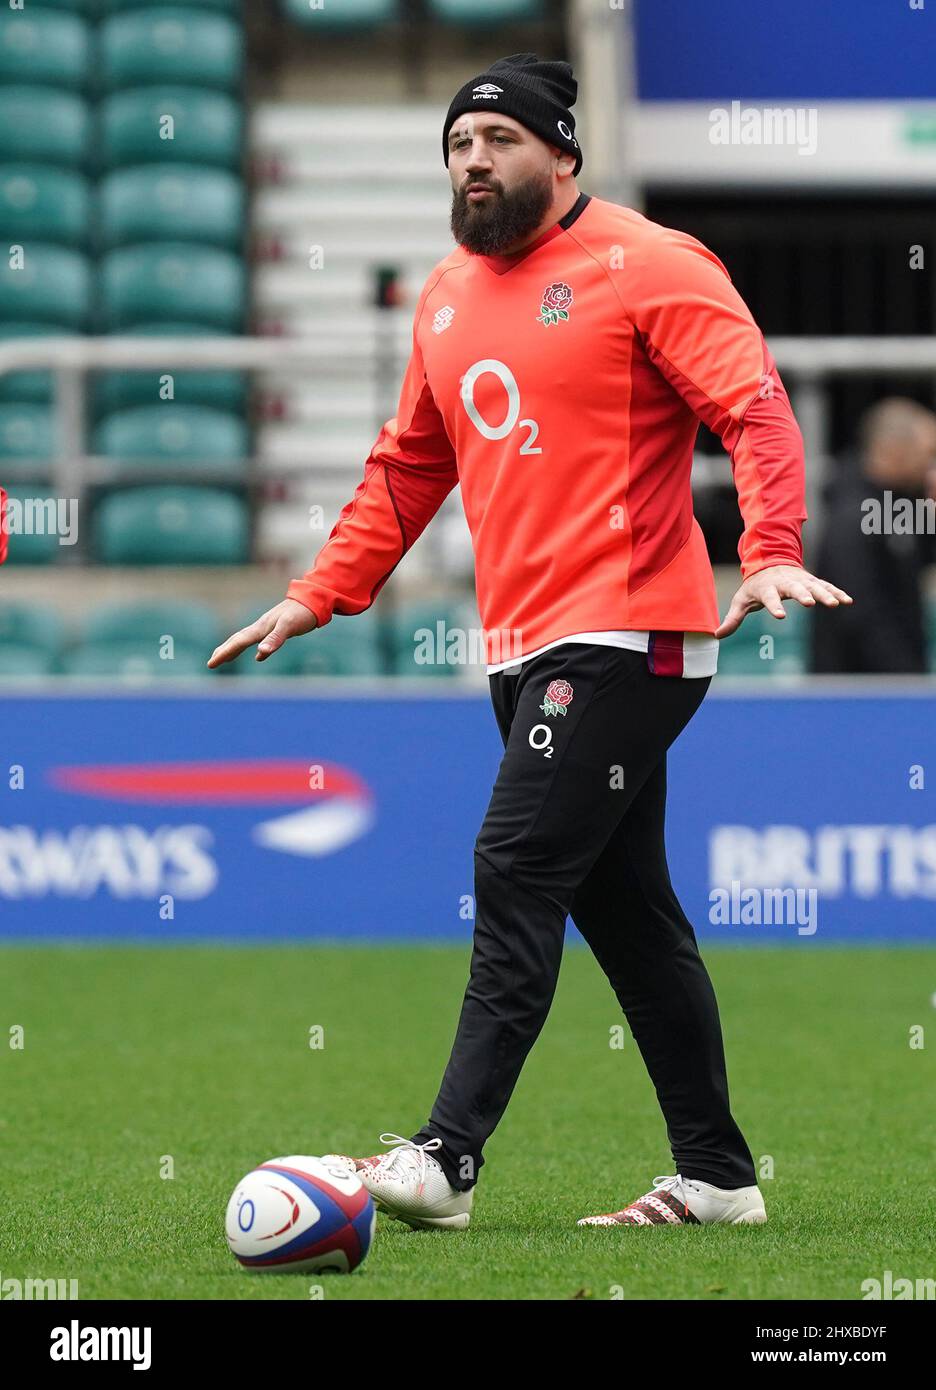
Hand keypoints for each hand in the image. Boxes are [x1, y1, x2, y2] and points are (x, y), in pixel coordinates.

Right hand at [207, 598, 317, 667]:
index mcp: (261, 628)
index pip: (238, 642)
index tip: (211, 663)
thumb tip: (261, 653)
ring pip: (246, 639)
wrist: (313, 600)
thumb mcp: (288, 626)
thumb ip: (275, 639)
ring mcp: (268, 627)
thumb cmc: (301, 613)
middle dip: (223, 651)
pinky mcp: (277, 628)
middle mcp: (261, 627)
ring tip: (225, 657)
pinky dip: (255, 648)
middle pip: (237, 640)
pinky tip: (259, 655)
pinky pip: (260, 640)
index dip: (225, 653)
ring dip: (234, 649)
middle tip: (211, 663)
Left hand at [716, 564, 851, 638]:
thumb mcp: (741, 600)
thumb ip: (733, 619)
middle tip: (812, 604)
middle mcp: (786, 583)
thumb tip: (717, 635)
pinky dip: (836, 592)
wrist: (770, 562)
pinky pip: (826, 586)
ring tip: (836, 604)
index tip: (780, 617)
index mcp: (768, 588)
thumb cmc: (754, 587)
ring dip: (825, 594)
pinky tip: (847, 601)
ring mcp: (801, 581)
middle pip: (795, 589)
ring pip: (814, 587)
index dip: (774, 607)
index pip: (770, 598)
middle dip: (803, 596)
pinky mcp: (812, 581)